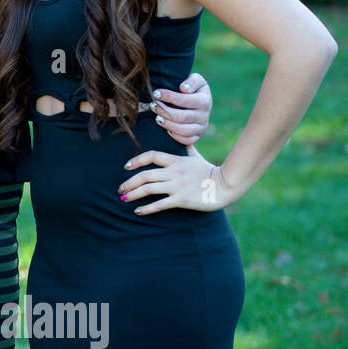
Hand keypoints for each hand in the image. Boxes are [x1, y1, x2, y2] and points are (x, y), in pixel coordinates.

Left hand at [118, 145, 239, 214]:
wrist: (226, 185)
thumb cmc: (211, 171)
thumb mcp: (196, 156)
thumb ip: (186, 148)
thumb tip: (183, 137)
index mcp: (176, 161)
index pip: (151, 156)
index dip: (137, 160)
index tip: (126, 166)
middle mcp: (173, 172)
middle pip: (145, 175)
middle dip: (129, 182)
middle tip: (120, 189)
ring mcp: (177, 186)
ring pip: (149, 188)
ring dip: (133, 194)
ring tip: (124, 199)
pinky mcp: (182, 199)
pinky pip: (160, 204)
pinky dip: (147, 208)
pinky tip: (138, 211)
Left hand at [150, 71, 211, 146]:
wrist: (198, 102)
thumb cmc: (192, 89)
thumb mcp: (195, 80)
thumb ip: (192, 81)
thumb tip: (184, 89)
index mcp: (205, 101)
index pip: (186, 100)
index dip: (169, 96)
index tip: (156, 93)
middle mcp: (205, 116)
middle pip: (182, 117)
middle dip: (164, 111)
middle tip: (152, 105)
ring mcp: (202, 128)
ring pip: (184, 131)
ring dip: (168, 124)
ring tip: (157, 118)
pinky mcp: (197, 136)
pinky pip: (187, 141)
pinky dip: (175, 136)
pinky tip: (166, 129)